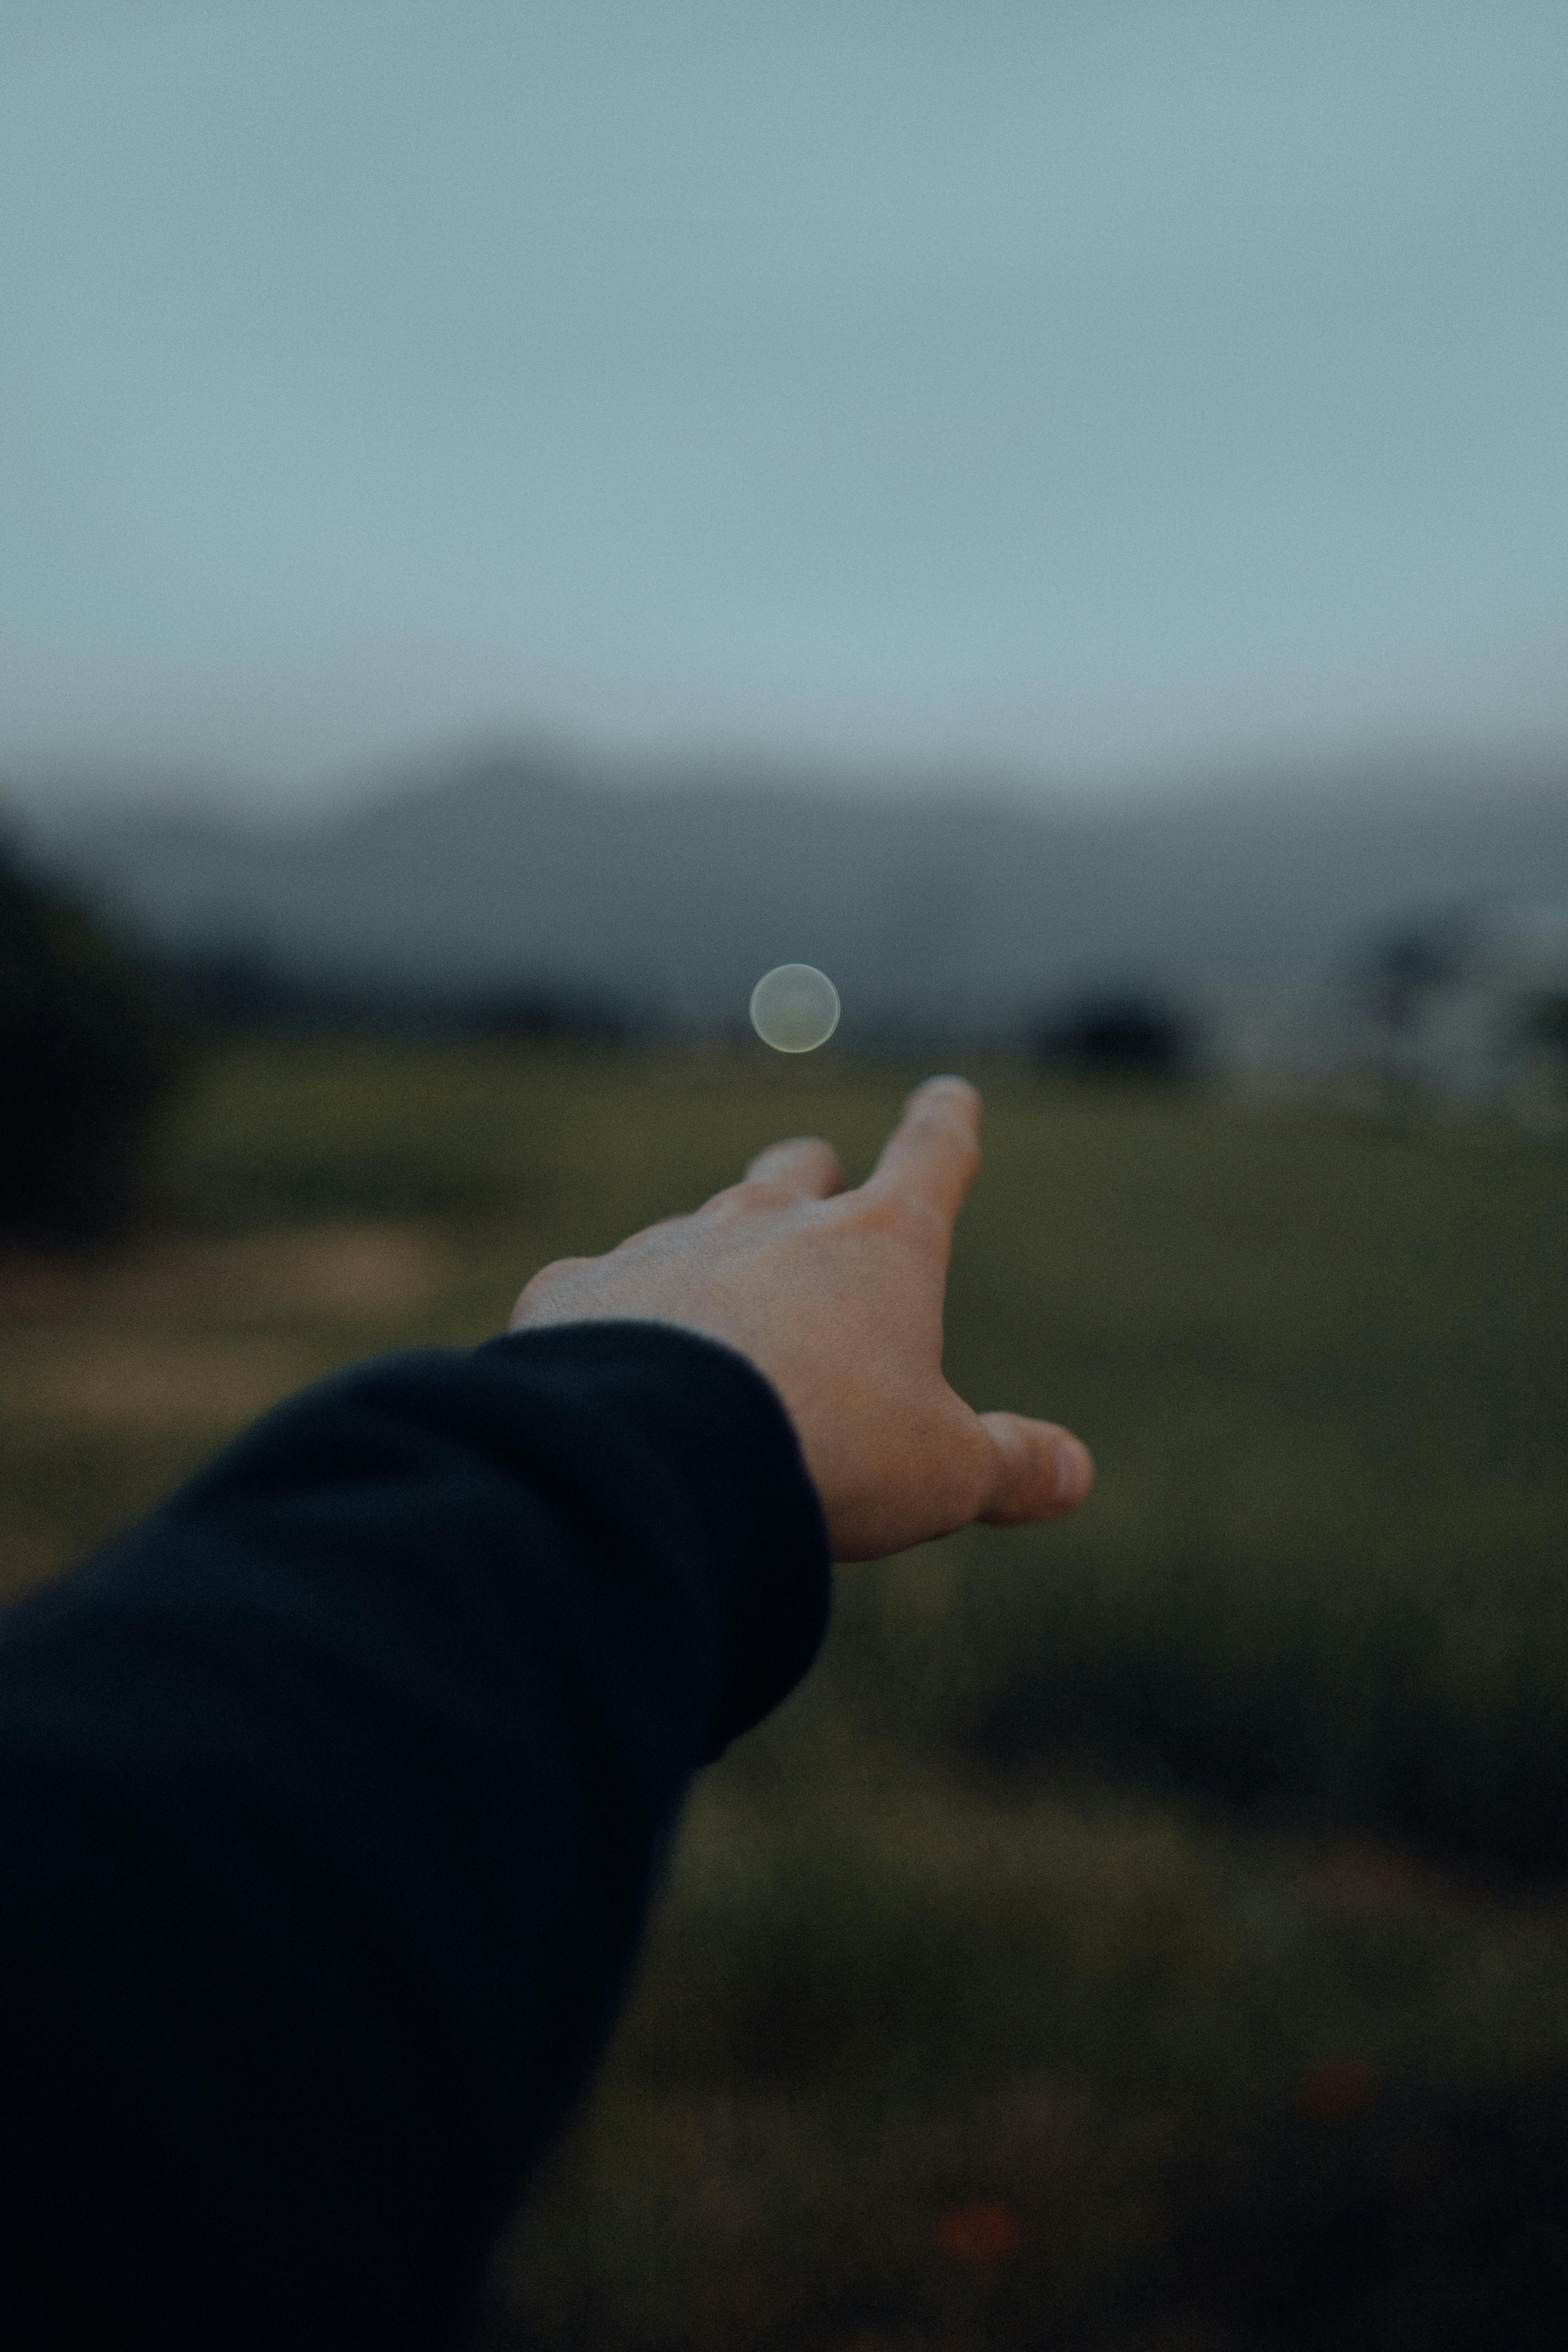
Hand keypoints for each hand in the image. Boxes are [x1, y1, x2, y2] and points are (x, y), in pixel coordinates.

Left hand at [508, 1075, 1092, 1561]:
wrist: (660, 1451)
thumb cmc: (829, 1449)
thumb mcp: (944, 1472)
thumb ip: (1010, 1466)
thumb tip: (1074, 1474)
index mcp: (877, 1246)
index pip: (930, 1162)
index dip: (945, 1128)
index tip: (950, 1094)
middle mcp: (769, 1225)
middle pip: (791, 1172)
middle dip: (807, 1171)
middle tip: (811, 1167)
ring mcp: (665, 1249)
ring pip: (693, 1228)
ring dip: (707, 1254)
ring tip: (707, 1303)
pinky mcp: (575, 1293)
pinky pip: (593, 1287)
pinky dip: (606, 1314)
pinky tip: (600, 1355)